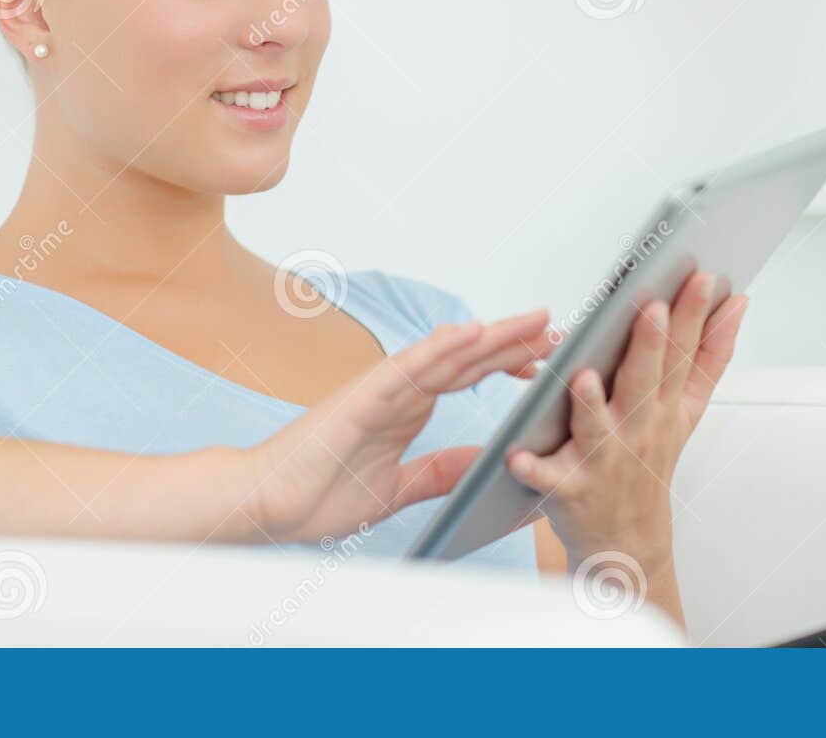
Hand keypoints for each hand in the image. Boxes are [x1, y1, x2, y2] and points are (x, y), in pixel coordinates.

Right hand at [244, 309, 554, 543]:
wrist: (268, 505)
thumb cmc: (319, 494)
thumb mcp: (399, 488)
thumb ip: (441, 471)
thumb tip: (485, 462)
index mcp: (408, 409)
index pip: (469, 377)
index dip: (509, 364)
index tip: (548, 359)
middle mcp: (400, 391)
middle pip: (468, 359)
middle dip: (514, 343)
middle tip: (557, 327)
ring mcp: (383, 389)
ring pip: (448, 355)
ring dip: (492, 336)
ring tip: (533, 320)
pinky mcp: (363, 397)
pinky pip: (407, 368)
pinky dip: (438, 348)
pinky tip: (470, 333)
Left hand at [507, 273, 747, 571]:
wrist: (627, 541)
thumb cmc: (650, 462)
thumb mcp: (688, 410)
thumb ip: (712, 355)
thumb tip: (738, 304)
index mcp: (663, 405)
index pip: (681, 353)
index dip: (692, 315)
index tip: (704, 279)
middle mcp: (636, 429)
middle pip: (642, 383)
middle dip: (648, 346)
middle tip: (651, 308)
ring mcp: (602, 460)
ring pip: (594, 428)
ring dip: (590, 405)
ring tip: (583, 376)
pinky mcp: (568, 489)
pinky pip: (547, 478)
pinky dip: (533, 469)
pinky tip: (517, 457)